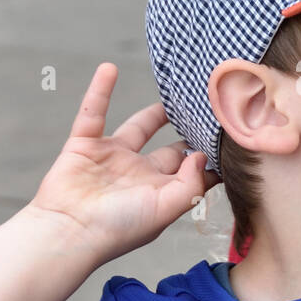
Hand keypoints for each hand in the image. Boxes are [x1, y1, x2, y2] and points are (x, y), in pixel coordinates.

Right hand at [28, 63, 219, 260]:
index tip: (232, 136)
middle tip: (210, 107)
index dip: (210, 157)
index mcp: (158, 192)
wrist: (68, 231)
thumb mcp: (164, 209)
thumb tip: (201, 155)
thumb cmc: (118, 228)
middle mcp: (137, 174)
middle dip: (188, 130)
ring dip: (153, 110)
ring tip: (174, 88)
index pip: (191, 172)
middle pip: (169, 147)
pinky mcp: (83, 146)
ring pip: (137, 126)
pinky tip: (109, 68)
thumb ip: (190, 184)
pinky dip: (99, 91)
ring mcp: (110, 158)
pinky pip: (93, 112)